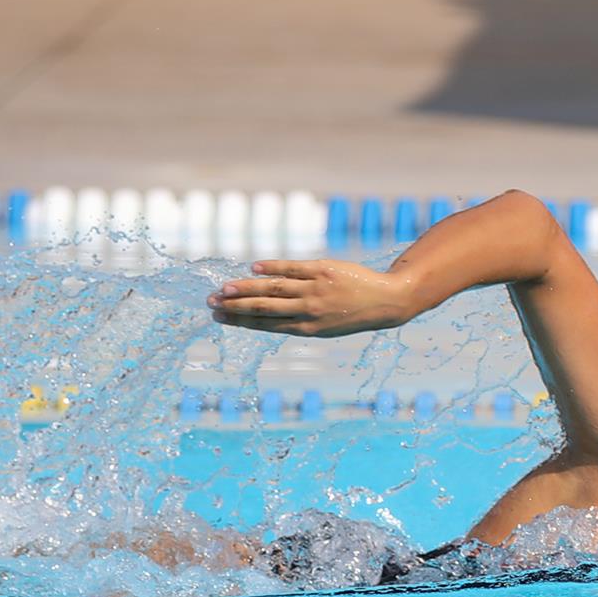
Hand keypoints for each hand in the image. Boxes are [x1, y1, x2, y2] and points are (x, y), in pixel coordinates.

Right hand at [207, 259, 414, 337]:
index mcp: (307, 329)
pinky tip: (254, 268)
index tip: (218, 317)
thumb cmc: (351, 313)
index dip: (240, 321)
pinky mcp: (324, 270)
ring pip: (275, 289)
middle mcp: (309, 311)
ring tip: (224, 287)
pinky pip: (293, 268)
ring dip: (246, 288)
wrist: (386, 302)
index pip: (266, 324)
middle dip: (235, 306)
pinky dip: (273, 268)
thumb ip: (296, 318)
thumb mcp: (325, 325)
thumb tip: (264, 309)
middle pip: (265, 308)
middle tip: (211, 302)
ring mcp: (316, 290)